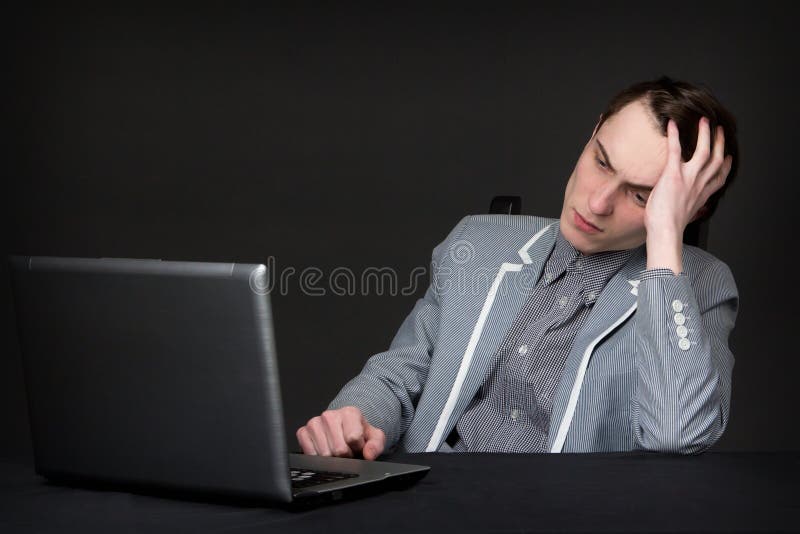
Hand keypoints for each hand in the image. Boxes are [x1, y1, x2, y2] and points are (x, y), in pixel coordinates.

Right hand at [296, 406, 385, 460]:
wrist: (344, 427)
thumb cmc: (358, 432)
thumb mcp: (374, 437)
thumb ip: (376, 445)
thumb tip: (368, 454)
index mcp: (349, 412)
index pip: (353, 438)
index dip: (357, 448)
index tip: (358, 446)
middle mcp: (329, 415)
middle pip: (339, 449)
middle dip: (346, 455)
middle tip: (348, 450)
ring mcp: (314, 423)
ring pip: (325, 454)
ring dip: (332, 458)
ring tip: (337, 450)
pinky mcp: (303, 432)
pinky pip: (309, 453)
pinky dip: (318, 457)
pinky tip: (325, 450)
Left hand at [645, 117, 732, 236]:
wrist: (665, 232)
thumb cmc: (668, 228)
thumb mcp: (683, 218)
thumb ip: (687, 210)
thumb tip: (685, 211)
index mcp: (701, 196)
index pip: (719, 179)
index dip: (725, 167)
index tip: (728, 158)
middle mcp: (699, 185)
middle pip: (715, 161)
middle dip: (719, 144)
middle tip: (720, 131)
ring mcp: (688, 178)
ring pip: (704, 152)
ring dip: (705, 134)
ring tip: (704, 121)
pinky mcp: (674, 174)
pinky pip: (676, 150)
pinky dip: (674, 136)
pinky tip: (671, 125)